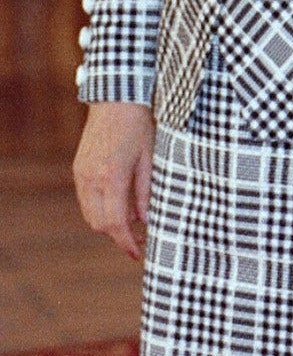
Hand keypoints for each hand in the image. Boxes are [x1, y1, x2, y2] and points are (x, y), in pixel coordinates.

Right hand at [72, 102, 155, 259]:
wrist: (116, 101)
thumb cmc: (140, 126)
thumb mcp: (150, 158)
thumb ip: (146, 191)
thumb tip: (144, 220)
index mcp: (112, 177)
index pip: (115, 222)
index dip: (126, 242)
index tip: (138, 254)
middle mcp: (91, 179)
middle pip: (99, 223)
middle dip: (118, 236)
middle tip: (140, 239)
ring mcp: (81, 175)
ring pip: (90, 214)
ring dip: (108, 224)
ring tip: (132, 224)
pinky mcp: (78, 170)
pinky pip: (86, 200)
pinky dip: (100, 210)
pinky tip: (119, 207)